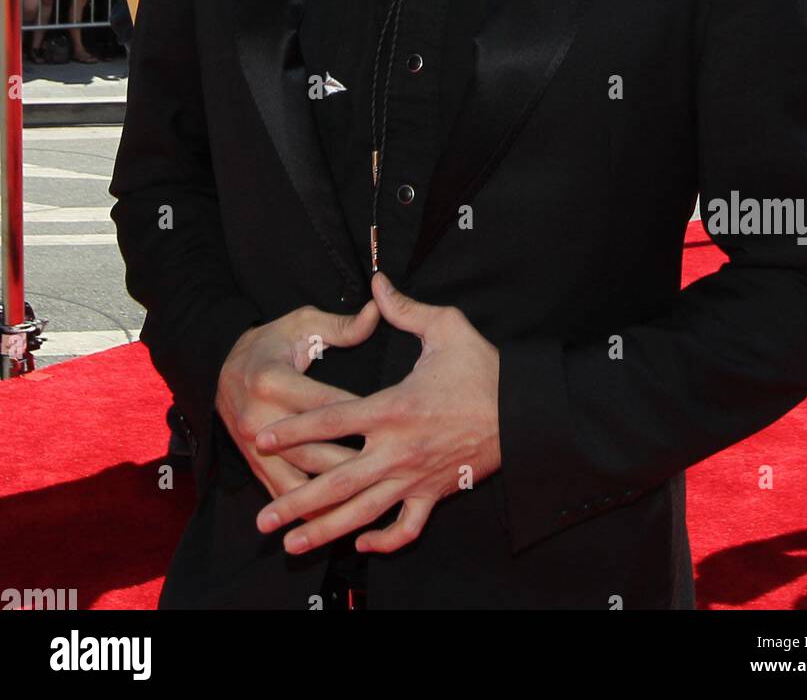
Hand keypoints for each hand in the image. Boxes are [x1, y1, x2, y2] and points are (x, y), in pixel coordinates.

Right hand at [215, 300, 380, 502]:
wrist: (220, 368)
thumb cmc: (270, 342)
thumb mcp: (302, 324)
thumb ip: (341, 326)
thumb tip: (377, 313)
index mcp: (273, 381)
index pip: (326, 406)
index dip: (363, 417)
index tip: (398, 426)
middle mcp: (260, 419)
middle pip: (314, 452)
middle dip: (356, 466)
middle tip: (397, 473)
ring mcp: (253, 448)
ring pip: (299, 481)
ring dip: (333, 497)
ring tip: (372, 504)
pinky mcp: (253, 464)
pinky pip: (283, 494)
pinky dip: (309, 511)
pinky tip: (336, 521)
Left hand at [253, 271, 501, 555]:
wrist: (523, 410)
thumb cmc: (483, 368)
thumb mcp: (446, 326)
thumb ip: (404, 308)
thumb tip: (377, 282)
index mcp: (394, 407)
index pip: (332, 420)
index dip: (294, 430)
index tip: (263, 439)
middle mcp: (398, 449)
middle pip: (337, 481)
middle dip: (296, 502)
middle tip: (263, 520)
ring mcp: (416, 478)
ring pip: (362, 513)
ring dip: (325, 530)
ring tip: (292, 544)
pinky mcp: (436, 494)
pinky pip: (406, 527)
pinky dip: (382, 541)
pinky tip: (360, 543)